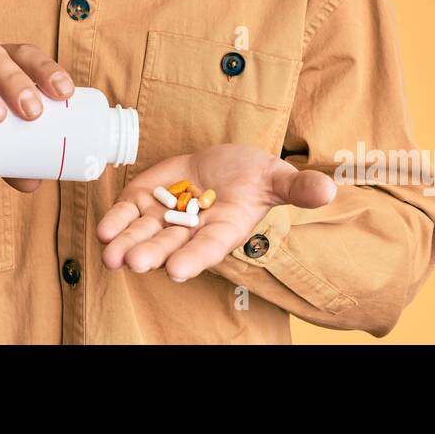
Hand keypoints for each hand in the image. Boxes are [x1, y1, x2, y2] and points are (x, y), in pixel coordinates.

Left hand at [97, 143, 337, 281]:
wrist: (225, 164)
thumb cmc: (254, 176)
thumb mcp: (278, 177)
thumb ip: (298, 187)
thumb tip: (329, 189)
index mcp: (225, 228)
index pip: (209, 247)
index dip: (194, 258)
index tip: (178, 270)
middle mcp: (192, 229)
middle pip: (170, 245)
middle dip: (152, 253)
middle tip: (134, 263)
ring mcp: (166, 215)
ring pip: (144, 233)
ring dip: (126, 243)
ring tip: (111, 254)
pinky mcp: (146, 198)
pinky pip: (129, 212)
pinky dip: (117, 220)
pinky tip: (104, 229)